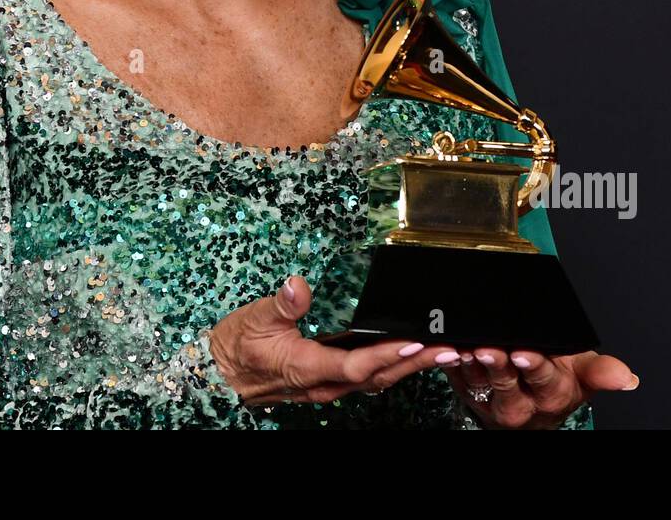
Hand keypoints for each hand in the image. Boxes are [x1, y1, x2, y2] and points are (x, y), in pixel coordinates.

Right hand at [207, 275, 465, 405]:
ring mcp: (327, 385)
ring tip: (441, 354)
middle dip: (416, 364)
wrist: (219, 375)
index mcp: (308, 368)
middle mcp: (324, 383)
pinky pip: (366, 377)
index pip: (357, 365)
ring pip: (376, 379)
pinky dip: (392, 366)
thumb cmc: (236, 347)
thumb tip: (298, 285)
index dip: (388, 354)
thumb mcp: (254, 318)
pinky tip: (407, 355)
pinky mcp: (326, 380)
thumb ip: (280, 304)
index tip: (416, 341)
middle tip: (451, 350)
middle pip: (379, 376)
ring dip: (410, 367)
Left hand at [441, 346, 637, 428]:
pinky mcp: (465, 387)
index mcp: (551, 394)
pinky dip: (449, 361)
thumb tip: (627, 378)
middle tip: (489, 348)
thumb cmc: (558, 379)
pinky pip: (454, 375)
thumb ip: (601, 372)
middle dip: (498, 365)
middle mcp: (519, 401)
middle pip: (506, 383)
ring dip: (470, 364)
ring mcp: (489, 395)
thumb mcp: (582, 374)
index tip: (524, 353)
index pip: (543, 379)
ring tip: (468, 347)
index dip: (533, 366)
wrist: (531, 401)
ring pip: (477, 380)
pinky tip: (449, 347)